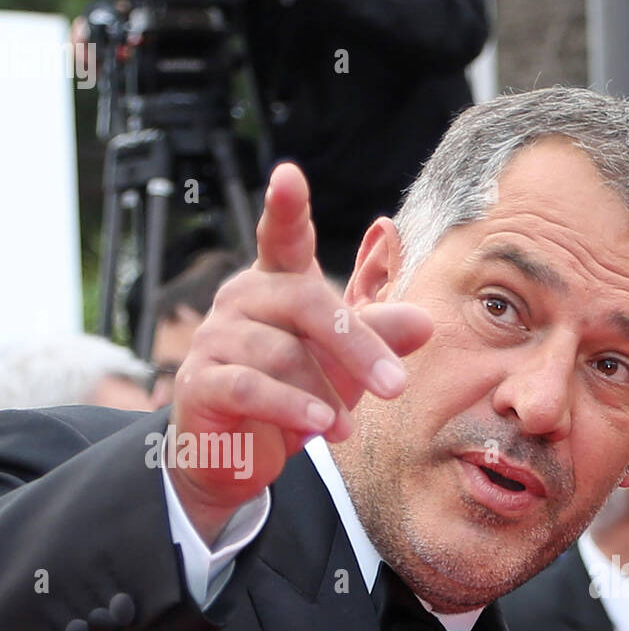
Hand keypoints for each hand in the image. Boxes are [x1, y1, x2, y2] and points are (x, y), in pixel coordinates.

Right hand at [169, 162, 432, 545]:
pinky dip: (290, 408)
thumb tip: (425, 321)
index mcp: (278, 285)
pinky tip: (320, 427)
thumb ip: (378, 336)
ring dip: (325, 395)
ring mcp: (216, 339)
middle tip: (396, 387)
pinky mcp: (200, 383)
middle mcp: (242, 301)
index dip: (285, 209)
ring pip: (281, 354)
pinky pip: (250, 387)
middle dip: (358, 346)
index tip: (289, 176)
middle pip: (305, 303)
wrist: (232, 455)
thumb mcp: (344, 364)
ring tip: (346, 429)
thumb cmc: (294, 394)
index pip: (282, 239)